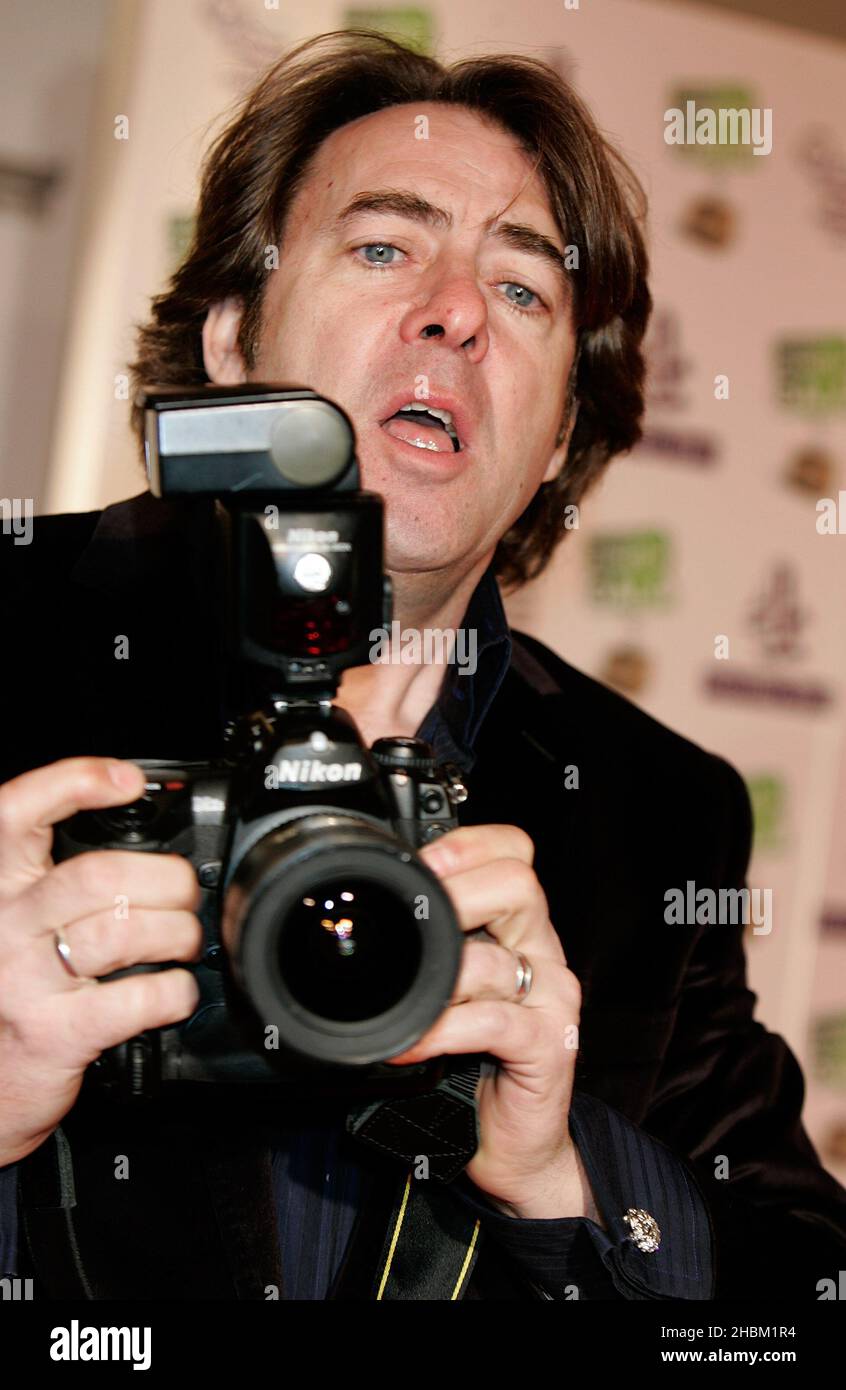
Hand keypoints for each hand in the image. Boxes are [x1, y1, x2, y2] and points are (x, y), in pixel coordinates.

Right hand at [0, 756, 202, 1166]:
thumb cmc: (13, 991)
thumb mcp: (18, 921)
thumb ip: (58, 880)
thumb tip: (145, 848)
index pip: (19, 811)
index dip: (75, 781)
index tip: (128, 780)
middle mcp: (3, 925)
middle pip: (99, 873)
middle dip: (164, 878)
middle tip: (183, 894)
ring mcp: (25, 980)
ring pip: (124, 930)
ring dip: (177, 931)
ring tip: (184, 940)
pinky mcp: (56, 1033)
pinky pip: (137, 997)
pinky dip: (174, 991)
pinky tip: (174, 991)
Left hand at [389, 824, 588, 1219]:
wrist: (515, 1142)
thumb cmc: (475, 1062)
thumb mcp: (449, 991)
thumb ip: (431, 950)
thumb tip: (364, 919)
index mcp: (518, 925)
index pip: (512, 851)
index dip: (466, 845)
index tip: (416, 865)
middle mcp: (542, 949)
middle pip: (518, 882)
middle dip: (455, 892)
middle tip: (411, 922)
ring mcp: (552, 995)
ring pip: (495, 957)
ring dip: (436, 979)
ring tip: (399, 1001)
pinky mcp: (550, 1042)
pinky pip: (492, 1020)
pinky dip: (441, 1029)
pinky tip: (410, 1042)